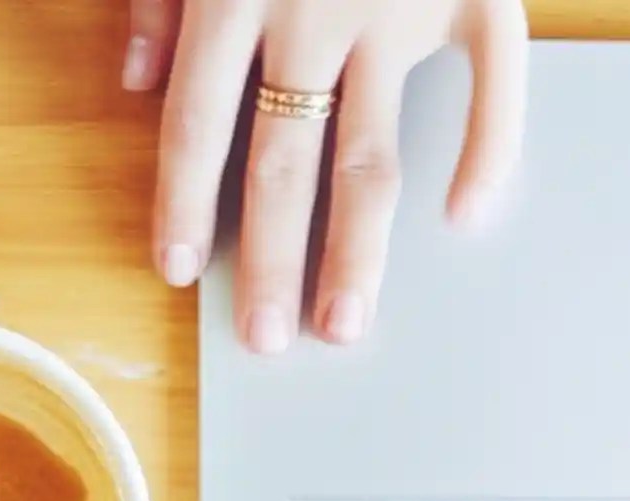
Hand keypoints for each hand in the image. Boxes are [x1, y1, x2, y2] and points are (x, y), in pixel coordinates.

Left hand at [124, 0, 528, 352]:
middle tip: (265, 338)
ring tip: (345, 321)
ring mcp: (401, 6)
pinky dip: (490, 150)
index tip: (176, 271)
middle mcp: (314, 10)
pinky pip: (495, 84)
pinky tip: (469, 218)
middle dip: (270, 260)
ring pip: (374, 153)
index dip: (180, 203)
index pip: (195, 124)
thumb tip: (133, 81)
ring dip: (359, 250)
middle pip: (281, 163)